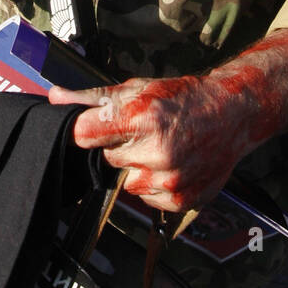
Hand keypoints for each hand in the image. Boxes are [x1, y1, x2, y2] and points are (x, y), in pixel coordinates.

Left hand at [49, 73, 253, 213]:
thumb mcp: (138, 88)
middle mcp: (156, 151)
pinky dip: (155, 184)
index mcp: (141, 117)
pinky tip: (174, 165)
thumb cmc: (182, 98)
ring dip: (138, 168)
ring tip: (162, 148)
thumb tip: (55, 97)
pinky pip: (147, 198)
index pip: (84, 134)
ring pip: (126, 181)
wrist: (232, 114)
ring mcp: (169, 179)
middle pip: (107, 157)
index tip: (92, 128)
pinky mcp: (180, 199)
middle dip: (119, 146)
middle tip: (145, 132)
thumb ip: (93, 97)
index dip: (85, 131)